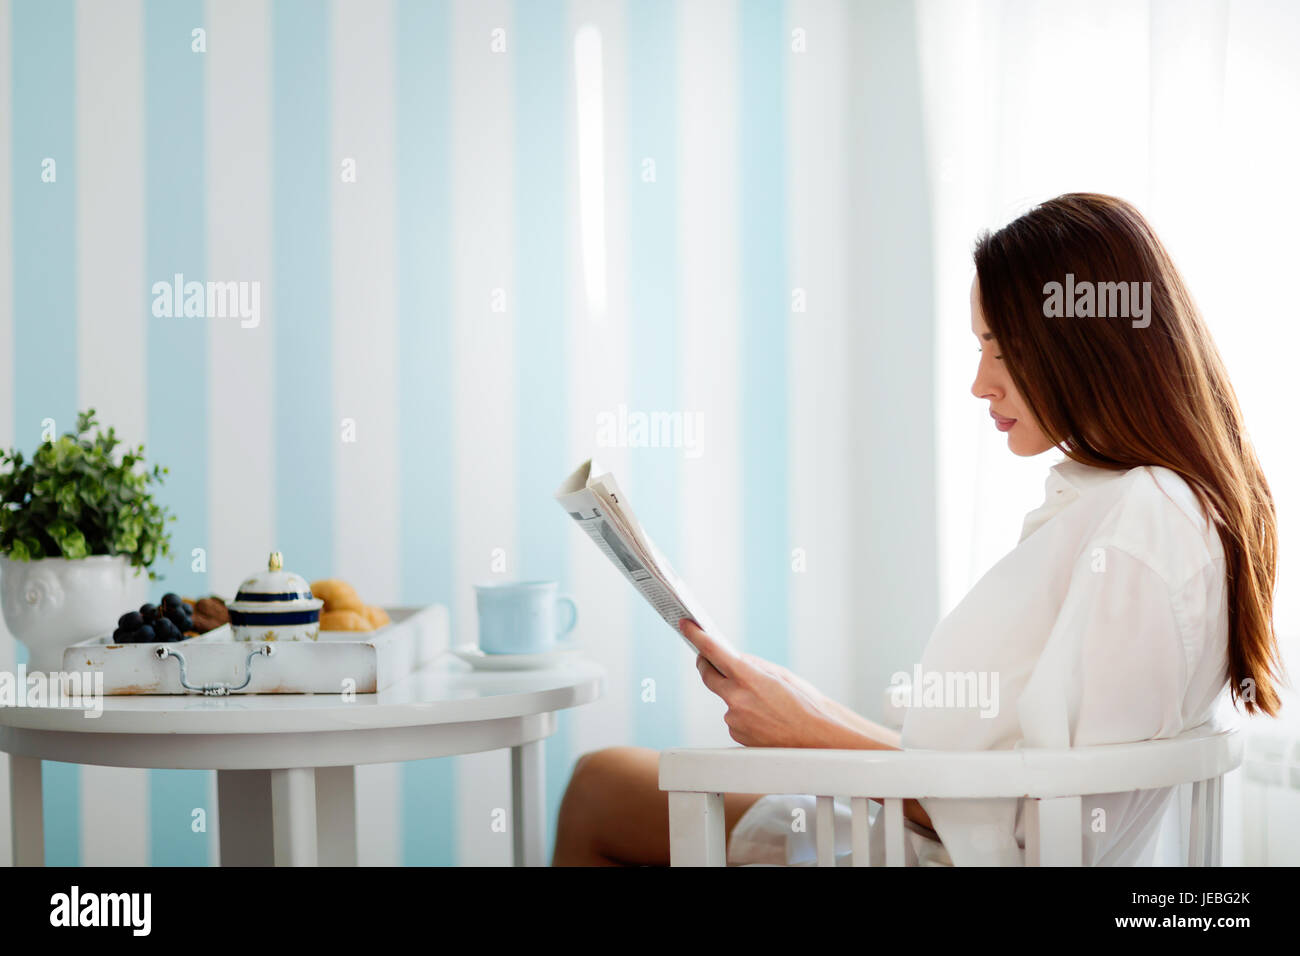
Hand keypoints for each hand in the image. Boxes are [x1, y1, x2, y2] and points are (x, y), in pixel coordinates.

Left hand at [681, 619, 834, 747]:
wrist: (816, 739)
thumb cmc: (805, 705)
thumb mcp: (781, 676)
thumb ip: (754, 665)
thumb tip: (735, 658)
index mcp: (748, 678)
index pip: (714, 651)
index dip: (697, 636)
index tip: (686, 626)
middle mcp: (736, 699)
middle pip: (708, 676)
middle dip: (706, 665)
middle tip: (706, 657)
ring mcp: (734, 719)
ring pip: (726, 700)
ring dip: (737, 696)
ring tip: (766, 704)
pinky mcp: (736, 734)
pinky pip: (734, 718)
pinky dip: (744, 715)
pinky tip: (765, 719)